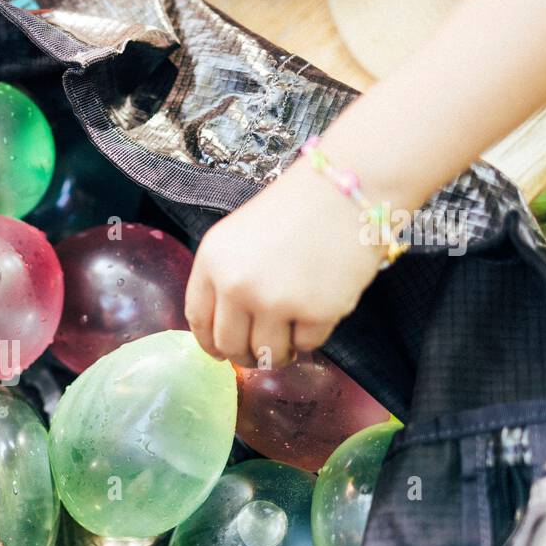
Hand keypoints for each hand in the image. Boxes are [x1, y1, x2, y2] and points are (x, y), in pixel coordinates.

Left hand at [184, 162, 384, 367]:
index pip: (198, 319)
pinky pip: (308, 344)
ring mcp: (275, 301)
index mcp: (212, 261)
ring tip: (290, 340)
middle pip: (229, 345)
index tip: (220, 352)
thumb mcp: (238, 237)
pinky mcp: (316, 312)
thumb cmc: (295, 210)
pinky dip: (312, 335)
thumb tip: (224, 330)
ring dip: (278, 354)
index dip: (209, 343)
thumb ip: (225, 278)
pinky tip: (318, 311)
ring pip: (267, 354)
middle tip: (261, 352)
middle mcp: (237, 284)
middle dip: (245, 355)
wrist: (346, 189)